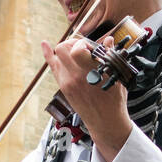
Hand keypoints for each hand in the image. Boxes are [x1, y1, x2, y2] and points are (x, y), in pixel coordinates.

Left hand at [41, 34, 132, 161]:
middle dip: (72, 43)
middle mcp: (76, 76)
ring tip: (74, 52)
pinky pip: (52, 67)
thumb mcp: (116, 76)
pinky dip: (47, 54)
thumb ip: (110, 55)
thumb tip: (108, 40)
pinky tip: (44, 44)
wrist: (105, 122)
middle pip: (63, 48)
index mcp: (92, 72)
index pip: (77, 48)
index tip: (90, 48)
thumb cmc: (114, 99)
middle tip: (81, 48)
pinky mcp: (63, 87)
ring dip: (65, 49)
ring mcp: (67, 82)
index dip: (83, 43)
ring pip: (57, 55)